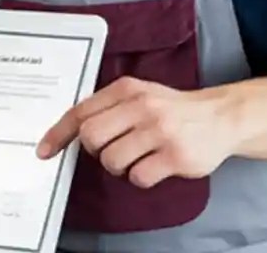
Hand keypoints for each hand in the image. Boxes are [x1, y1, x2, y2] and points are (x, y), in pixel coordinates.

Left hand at [36, 77, 238, 188]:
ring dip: (118, 167)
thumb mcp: (139, 95)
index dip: (59, 134)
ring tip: (136, 158)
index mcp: (127, 89)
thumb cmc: (172, 109)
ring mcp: (160, 131)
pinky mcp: (175, 156)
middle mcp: (142, 106)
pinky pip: (138, 177)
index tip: (44, 151)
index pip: (81, 111)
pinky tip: (153, 166)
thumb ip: (108, 107)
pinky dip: (140, 178)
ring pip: (112, 160)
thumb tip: (71, 130)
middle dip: (94, 151)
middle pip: (92, 137)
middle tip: (109, 151)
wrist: (221, 117)